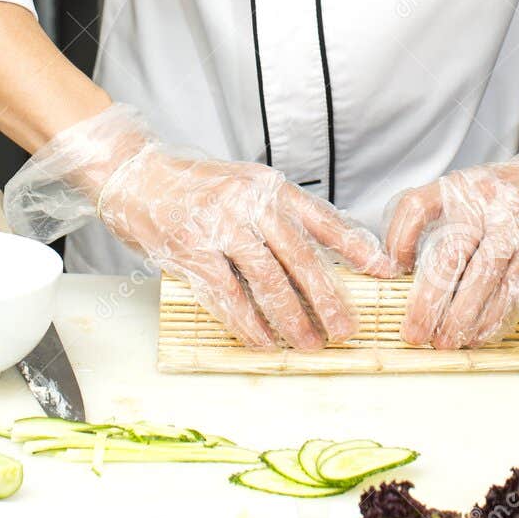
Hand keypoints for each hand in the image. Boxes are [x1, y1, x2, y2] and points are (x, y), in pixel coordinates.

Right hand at [99, 144, 394, 347]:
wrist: (135, 173)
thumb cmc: (190, 185)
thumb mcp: (242, 186)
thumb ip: (274, 214)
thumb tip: (315, 257)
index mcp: (268, 186)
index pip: (322, 218)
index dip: (355, 247)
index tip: (383, 271)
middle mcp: (250, 203)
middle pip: (301, 257)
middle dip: (328, 298)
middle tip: (346, 329)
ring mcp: (220, 226)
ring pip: (268, 281)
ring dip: (291, 318)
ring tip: (308, 344)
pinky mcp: (192, 249)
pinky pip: (227, 295)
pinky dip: (246, 323)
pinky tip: (260, 341)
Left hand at [385, 81, 518, 350]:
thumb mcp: (477, 185)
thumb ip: (445, 214)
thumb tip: (404, 261)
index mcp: (463, 185)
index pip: (417, 205)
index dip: (398, 238)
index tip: (391, 269)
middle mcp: (487, 202)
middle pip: (449, 255)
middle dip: (429, 301)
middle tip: (415, 333)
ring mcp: (518, 225)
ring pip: (483, 279)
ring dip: (462, 318)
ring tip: (445, 343)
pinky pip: (514, 290)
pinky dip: (495, 318)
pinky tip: (481, 334)